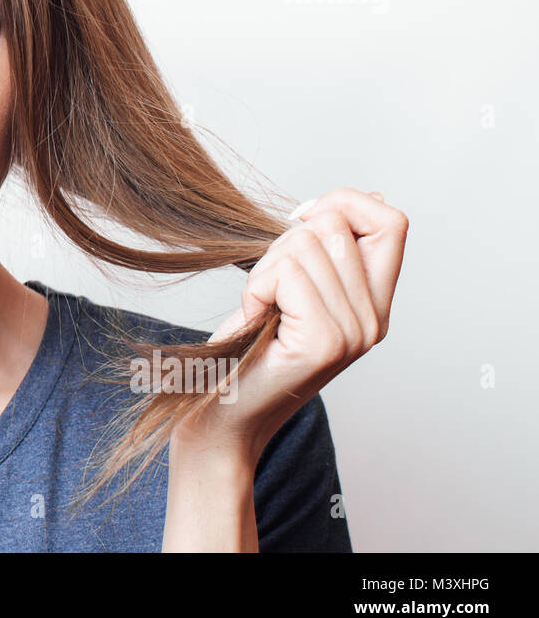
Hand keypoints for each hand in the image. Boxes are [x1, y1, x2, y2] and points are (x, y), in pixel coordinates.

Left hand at [172, 187, 408, 466]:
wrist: (224, 415)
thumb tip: (342, 201)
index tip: (303, 222)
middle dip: (283, 244)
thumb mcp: (292, 292)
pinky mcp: (325, 340)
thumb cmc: (248, 350)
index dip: (346, 204)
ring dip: (264, 270)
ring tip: (262, 311)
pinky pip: (286, 274)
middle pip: (333, 225)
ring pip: (305, 245)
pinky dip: (256, 289)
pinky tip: (255, 321)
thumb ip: (322, 253)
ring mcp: (355, 332)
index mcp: (375, 304)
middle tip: (268, 291)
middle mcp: (375, 320)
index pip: (392, 222)